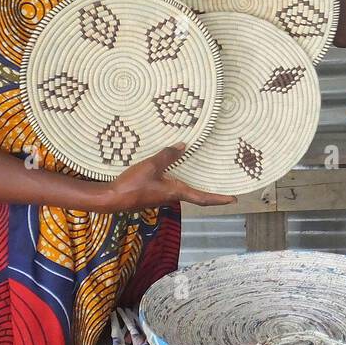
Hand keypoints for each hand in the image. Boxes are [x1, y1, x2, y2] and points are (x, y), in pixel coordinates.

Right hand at [99, 144, 236, 211]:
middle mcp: (172, 196)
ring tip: (204, 174)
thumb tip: (184, 146)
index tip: (233, 199)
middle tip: (223, 185)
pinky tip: (177, 170)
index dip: (219, 198)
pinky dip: (180, 179)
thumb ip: (167, 156)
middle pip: (196, 195)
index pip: (203, 198)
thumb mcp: (151, 167)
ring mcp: (162, 196)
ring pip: (183, 190)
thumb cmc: (132, 185)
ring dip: (195, 184)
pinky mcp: (153, 193)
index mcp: (176, 192)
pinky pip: (172, 186)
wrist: (112, 199)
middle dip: (210, 192)